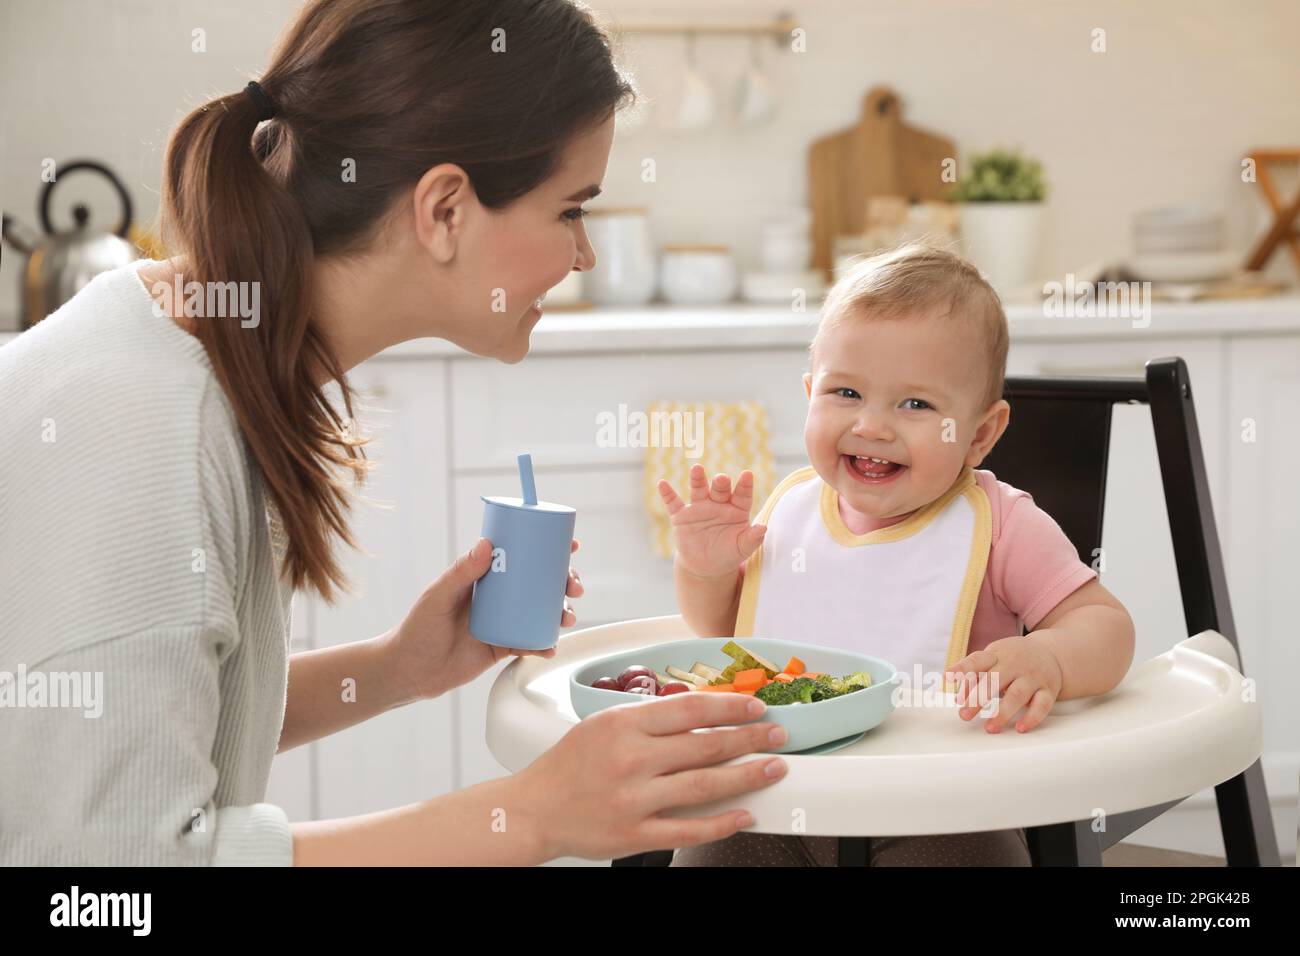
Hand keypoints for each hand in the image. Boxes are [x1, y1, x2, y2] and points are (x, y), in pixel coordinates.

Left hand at [387, 537, 584, 701]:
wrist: (410, 672)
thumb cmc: (417, 629)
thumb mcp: (438, 596)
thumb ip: (461, 572)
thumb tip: (487, 543)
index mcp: (484, 577)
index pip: (520, 556)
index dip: (548, 549)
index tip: (570, 545)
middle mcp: (498, 597)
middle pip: (540, 584)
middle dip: (563, 583)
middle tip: (573, 587)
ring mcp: (503, 622)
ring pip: (541, 613)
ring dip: (560, 613)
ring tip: (567, 618)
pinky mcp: (503, 648)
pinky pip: (531, 643)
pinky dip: (545, 645)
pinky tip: (551, 647)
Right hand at [515, 692, 789, 860]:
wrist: (534, 809)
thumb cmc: (569, 765)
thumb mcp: (603, 724)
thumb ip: (648, 719)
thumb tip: (701, 714)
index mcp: (623, 725)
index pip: (690, 708)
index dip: (730, 707)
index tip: (755, 706)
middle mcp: (631, 759)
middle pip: (705, 745)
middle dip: (750, 738)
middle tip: (777, 735)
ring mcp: (634, 799)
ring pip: (705, 785)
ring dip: (747, 775)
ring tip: (773, 768)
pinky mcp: (634, 833)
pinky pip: (688, 828)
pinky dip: (721, 823)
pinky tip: (744, 814)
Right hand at [657, 464, 766, 578]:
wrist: (706, 567)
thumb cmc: (729, 554)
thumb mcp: (742, 548)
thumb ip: (753, 538)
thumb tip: (764, 528)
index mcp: (736, 509)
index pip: (742, 495)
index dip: (745, 485)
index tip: (747, 475)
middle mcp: (718, 504)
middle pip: (720, 489)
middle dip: (720, 483)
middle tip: (721, 478)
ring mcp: (699, 508)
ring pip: (698, 489)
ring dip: (698, 479)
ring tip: (697, 469)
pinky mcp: (681, 516)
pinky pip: (673, 503)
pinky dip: (667, 494)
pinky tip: (662, 484)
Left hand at [946, 634, 1063, 732]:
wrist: (1051, 653)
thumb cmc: (1012, 659)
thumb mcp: (993, 659)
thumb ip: (975, 676)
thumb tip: (959, 698)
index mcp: (996, 655)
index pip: (977, 660)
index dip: (963, 668)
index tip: (948, 676)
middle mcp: (1015, 664)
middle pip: (995, 680)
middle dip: (978, 698)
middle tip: (964, 715)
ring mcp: (1033, 676)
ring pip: (1017, 694)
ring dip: (1002, 712)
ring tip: (989, 728)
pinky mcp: (1048, 690)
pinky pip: (1042, 705)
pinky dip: (1031, 718)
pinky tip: (1020, 728)